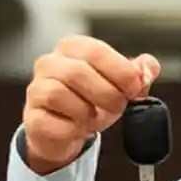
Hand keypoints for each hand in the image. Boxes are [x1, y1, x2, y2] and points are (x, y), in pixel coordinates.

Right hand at [22, 35, 159, 173]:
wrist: (63, 132)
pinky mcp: (32, 117)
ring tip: (93, 117)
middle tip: (120, 107)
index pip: (95, 51)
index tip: (135, 87)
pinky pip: (51, 122)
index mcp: (73, 48)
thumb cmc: (89, 102)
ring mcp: (36, 89)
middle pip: (78, 72)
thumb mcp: (118, 85)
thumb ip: (136, 73)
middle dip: (106, 93)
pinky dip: (71, 128)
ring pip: (60, 95)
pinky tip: (76, 128)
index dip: (119, 70)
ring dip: (86, 111)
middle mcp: (49, 63)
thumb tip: (149, 67)